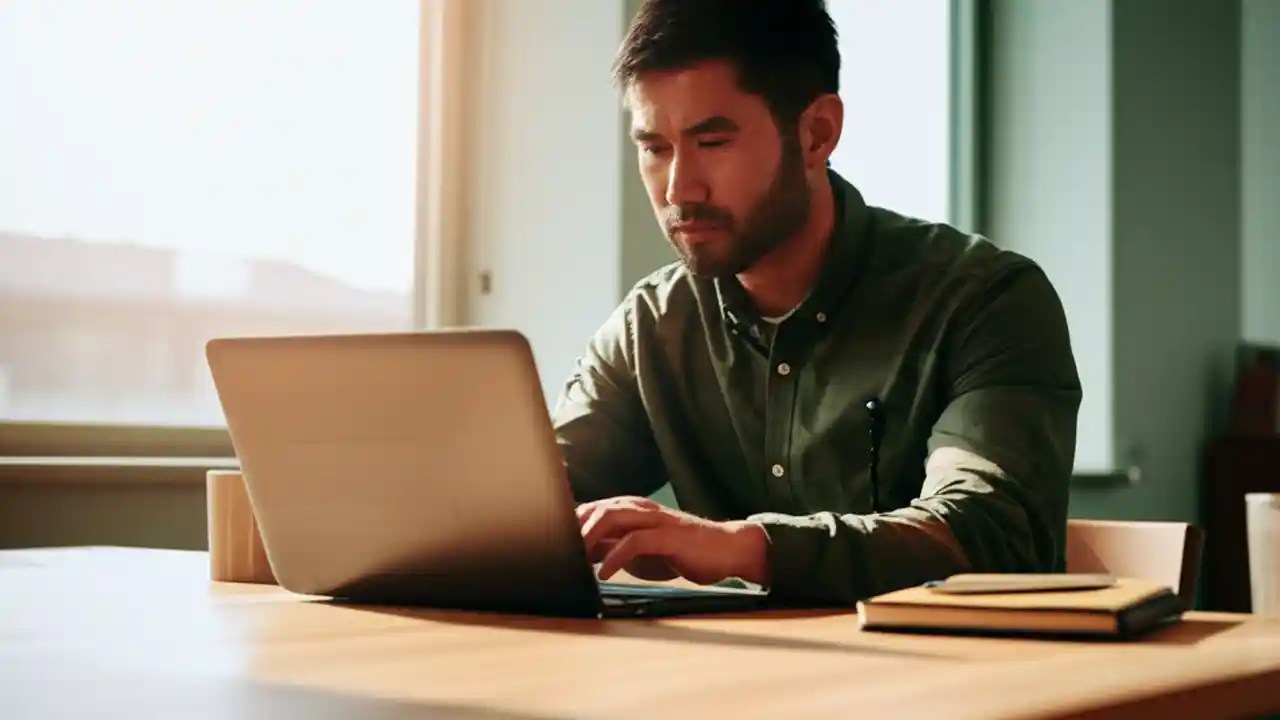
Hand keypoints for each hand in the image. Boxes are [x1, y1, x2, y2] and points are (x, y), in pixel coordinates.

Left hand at [575, 496, 769, 585]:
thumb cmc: (680, 552)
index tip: (550, 543)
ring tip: (576, 558)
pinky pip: (636, 541)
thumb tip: (580, 556)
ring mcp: (655, 520)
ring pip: (613, 516)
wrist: (725, 550)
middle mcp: (640, 509)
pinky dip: (616, 556)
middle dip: (574, 529)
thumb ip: (611, 549)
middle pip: (597, 509)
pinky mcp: (669, 536)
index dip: (569, 524)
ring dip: (590, 537)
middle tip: (558, 552)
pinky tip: (605, 572)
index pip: (592, 509)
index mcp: (631, 511)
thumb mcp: (639, 553)